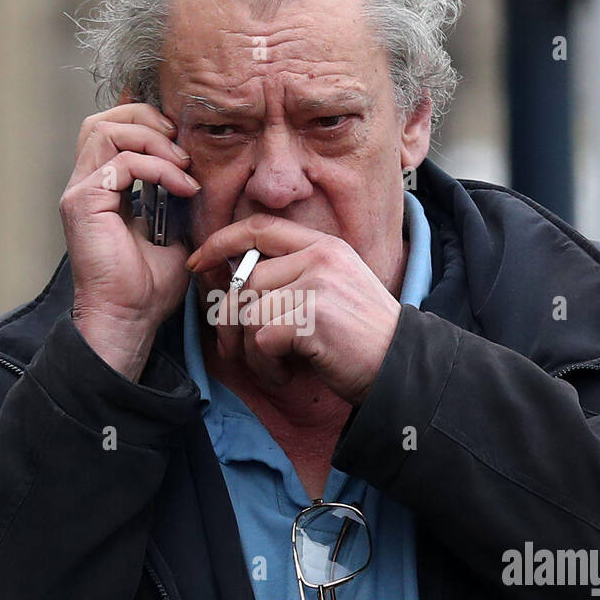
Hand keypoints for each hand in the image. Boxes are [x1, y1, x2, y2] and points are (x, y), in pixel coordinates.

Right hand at [59, 101, 200, 377]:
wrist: (130, 318)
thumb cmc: (147, 286)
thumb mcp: (172, 232)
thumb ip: (174, 199)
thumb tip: (196, 175)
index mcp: (101, 189)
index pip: (110, 130)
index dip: (144, 121)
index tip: (181, 141)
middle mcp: (85, 185)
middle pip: (102, 120)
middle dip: (146, 120)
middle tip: (180, 142)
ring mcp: (80, 192)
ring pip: (107, 131)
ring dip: (153, 140)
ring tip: (182, 165)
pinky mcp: (85, 203)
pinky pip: (123, 164)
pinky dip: (158, 168)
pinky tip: (182, 187)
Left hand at [186, 214, 401, 404]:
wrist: (401, 368)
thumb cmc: (362, 340)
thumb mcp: (331, 292)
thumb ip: (290, 278)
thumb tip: (228, 284)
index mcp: (324, 246)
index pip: (259, 228)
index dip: (221, 241)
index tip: (198, 262)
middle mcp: (319, 257)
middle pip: (245, 281)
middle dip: (234, 322)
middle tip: (246, 350)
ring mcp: (316, 284)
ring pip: (248, 312)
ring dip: (251, 350)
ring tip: (277, 364)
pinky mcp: (310, 316)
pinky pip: (260, 339)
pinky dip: (266, 365)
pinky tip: (286, 372)